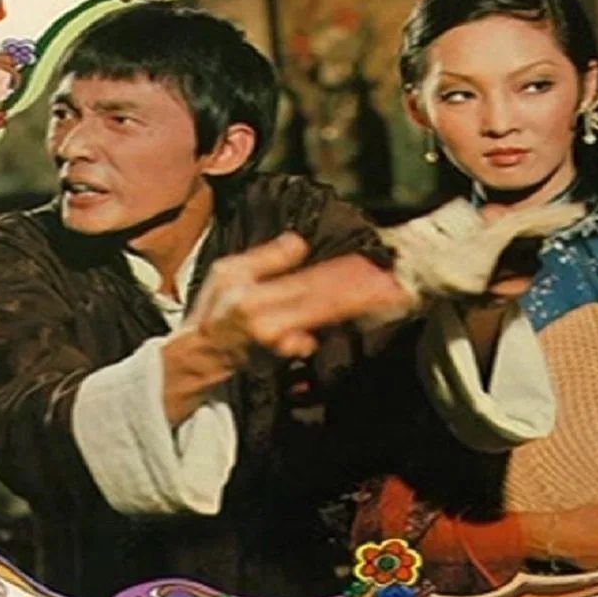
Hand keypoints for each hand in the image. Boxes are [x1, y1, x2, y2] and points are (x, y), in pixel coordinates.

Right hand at [162, 233, 414, 424]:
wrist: (200, 354)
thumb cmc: (213, 308)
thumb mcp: (227, 272)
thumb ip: (266, 258)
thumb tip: (300, 242)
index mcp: (257, 298)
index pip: (308, 282)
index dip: (342, 274)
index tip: (372, 266)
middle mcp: (274, 324)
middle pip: (327, 303)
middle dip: (363, 293)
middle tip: (397, 284)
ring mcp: (283, 342)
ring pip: (328, 318)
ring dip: (360, 307)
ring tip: (391, 296)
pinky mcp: (287, 352)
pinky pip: (318, 336)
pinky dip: (341, 322)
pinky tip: (367, 312)